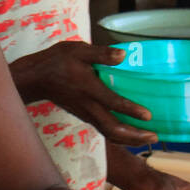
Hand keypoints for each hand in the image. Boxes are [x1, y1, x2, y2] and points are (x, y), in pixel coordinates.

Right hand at [14, 41, 158, 145]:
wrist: (35, 78)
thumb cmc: (57, 61)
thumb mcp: (79, 50)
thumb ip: (101, 54)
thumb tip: (123, 55)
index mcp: (89, 88)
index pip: (112, 103)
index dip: (130, 110)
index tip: (148, 116)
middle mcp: (88, 106)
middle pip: (113, 128)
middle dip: (134, 136)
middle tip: (154, 137)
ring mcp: (85, 113)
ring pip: (108, 133)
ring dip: (129, 139)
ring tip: (147, 139)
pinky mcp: (84, 115)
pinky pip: (104, 130)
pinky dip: (119, 136)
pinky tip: (130, 134)